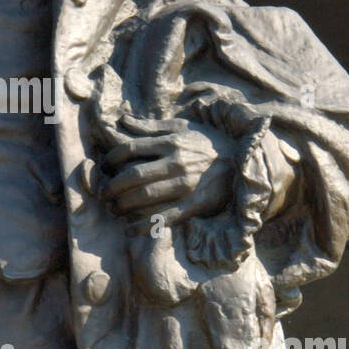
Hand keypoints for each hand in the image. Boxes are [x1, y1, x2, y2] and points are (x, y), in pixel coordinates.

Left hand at [98, 117, 235, 226]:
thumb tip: (122, 119)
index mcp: (170, 142)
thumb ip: (150, 127)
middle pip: (134, 175)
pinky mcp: (196, 204)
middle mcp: (176, 163)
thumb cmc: (208, 143)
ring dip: (124, 205)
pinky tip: (130, 229)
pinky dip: (145, 225)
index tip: (104, 167)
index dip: (111, 160)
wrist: (244, 161)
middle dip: (113, 186)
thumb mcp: (181, 128)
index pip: (130, 149)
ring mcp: (186, 185)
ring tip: (114, 209)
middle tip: (103, 194)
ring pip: (146, 197)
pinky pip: (166, 217)